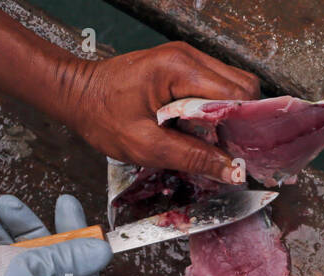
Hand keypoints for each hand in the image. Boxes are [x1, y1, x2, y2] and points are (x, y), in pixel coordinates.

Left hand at [58, 41, 259, 182]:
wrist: (77, 94)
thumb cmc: (102, 116)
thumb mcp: (147, 146)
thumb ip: (193, 158)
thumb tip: (231, 171)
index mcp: (179, 70)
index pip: (237, 94)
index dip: (246, 125)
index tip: (244, 151)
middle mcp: (189, 57)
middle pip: (244, 86)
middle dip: (245, 119)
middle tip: (231, 147)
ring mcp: (188, 58)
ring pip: (236, 85)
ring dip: (234, 114)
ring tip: (218, 139)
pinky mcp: (185, 66)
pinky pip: (219, 85)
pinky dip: (221, 108)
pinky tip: (207, 126)